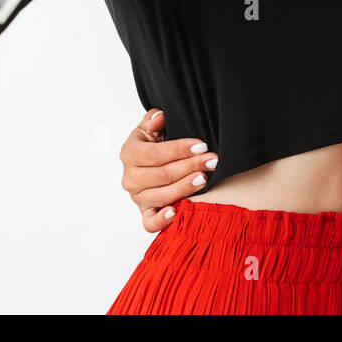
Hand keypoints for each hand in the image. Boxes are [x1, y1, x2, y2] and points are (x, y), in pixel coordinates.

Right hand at [119, 109, 219, 231]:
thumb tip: (160, 117)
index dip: (179, 149)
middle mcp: (130, 178)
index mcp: (129, 153)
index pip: (155, 154)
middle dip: (189, 166)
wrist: (152, 164)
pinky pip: (149, 223)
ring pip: (160, 197)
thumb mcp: (152, 127)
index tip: (201, 145)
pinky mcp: (145, 213)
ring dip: (184, 188)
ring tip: (204, 178)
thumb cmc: (155, 143)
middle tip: (212, 161)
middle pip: (161, 175)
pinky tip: (176, 212)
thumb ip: (154, 119)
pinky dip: (161, 221)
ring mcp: (137, 197)